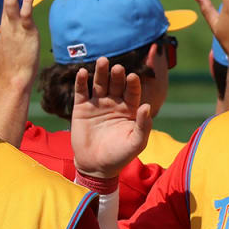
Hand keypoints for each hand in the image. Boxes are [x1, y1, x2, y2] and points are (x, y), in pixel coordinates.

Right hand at [0, 0, 38, 91]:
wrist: (12, 80)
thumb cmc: (8, 68)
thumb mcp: (1, 47)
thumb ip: (3, 35)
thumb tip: (4, 30)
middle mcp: (4, 24)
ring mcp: (14, 27)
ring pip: (11, 1)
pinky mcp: (26, 33)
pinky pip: (26, 14)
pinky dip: (27, 2)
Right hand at [71, 56, 151, 179]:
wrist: (96, 166)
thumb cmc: (120, 156)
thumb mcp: (136, 143)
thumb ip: (143, 125)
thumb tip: (147, 106)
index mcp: (129, 109)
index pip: (133, 91)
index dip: (133, 84)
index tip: (133, 77)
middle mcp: (114, 102)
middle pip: (116, 83)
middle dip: (117, 75)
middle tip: (117, 68)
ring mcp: (97, 103)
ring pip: (99, 83)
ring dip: (101, 72)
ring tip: (102, 61)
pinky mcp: (81, 107)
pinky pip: (81, 91)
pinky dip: (81, 81)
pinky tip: (82, 72)